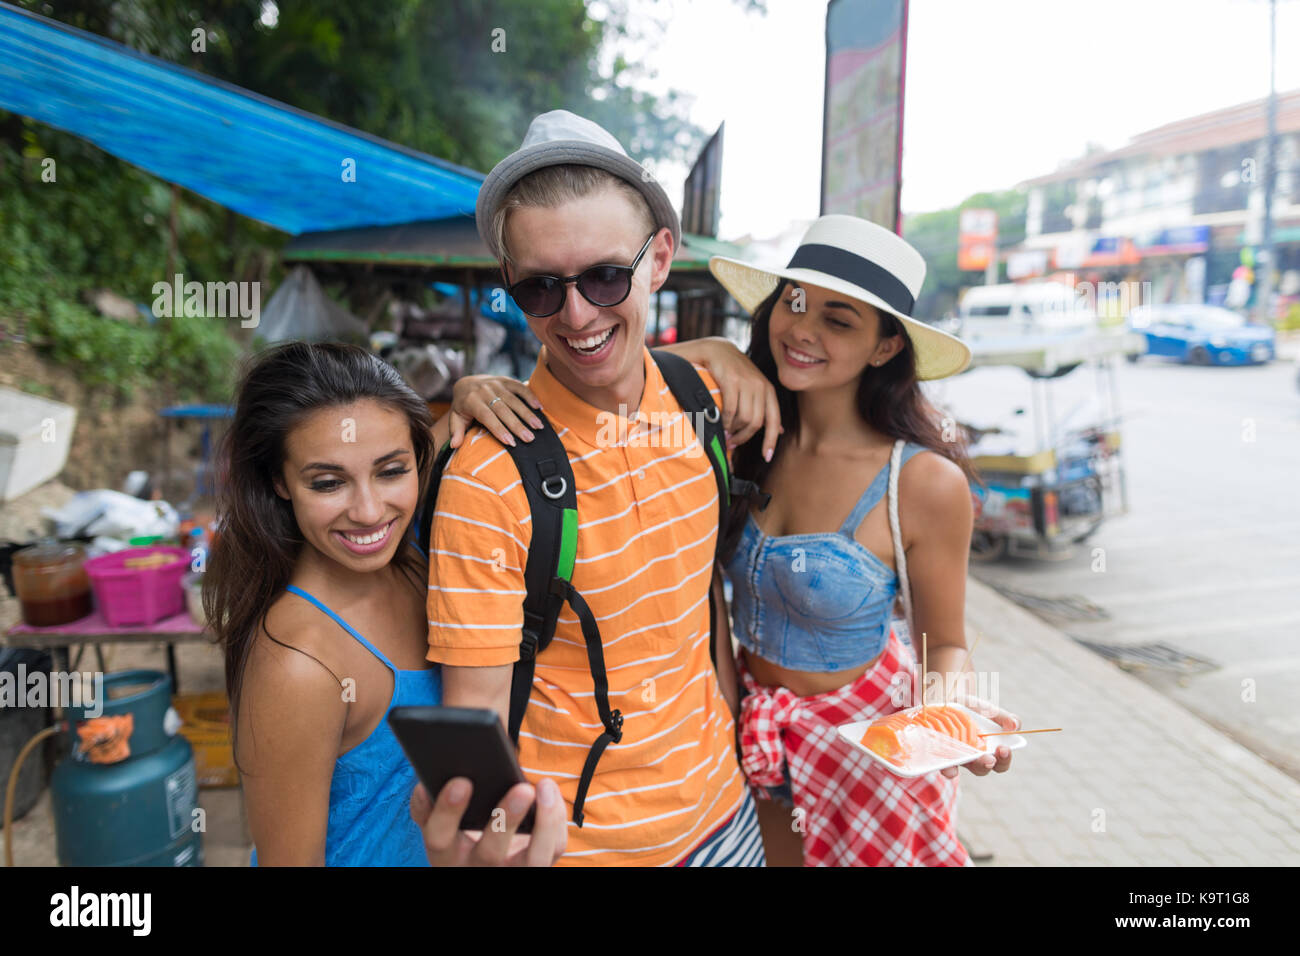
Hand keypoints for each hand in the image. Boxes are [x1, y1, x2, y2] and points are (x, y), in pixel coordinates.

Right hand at [411, 777, 566, 865]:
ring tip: (545, 786)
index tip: (461, 782)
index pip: (438, 837)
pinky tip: (550, 791)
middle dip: (506, 820)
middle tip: (522, 789)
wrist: (483, 864)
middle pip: (490, 853)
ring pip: (533, 859)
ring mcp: (508, 871)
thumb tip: (452, 757)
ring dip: (544, 824)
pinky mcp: (535, 867)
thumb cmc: (460, 827)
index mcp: (445, 852)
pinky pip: (552, 848)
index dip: (447, 812)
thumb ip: (438, 792)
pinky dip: (555, 819)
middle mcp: (475, 867)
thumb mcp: (443, 817)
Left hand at [449, 375, 544, 448]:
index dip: (498, 429)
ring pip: (513, 399)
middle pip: (503, 409)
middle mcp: (484, 390)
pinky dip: (530, 396)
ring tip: (538, 426)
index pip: (487, 416)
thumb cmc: (463, 406)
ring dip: (527, 413)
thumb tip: (454, 445)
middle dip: (517, 425)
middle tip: (529, 438)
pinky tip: (539, 408)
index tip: (511, 442)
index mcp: (471, 401)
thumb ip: (455, 431)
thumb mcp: (456, 418)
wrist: (466, 383)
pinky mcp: (505, 380)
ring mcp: (495, 384)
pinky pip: (519, 387)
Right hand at [694, 338, 782, 460]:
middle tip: (732, 444)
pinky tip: (720, 423)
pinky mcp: (731, 380)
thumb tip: (781, 430)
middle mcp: (760, 386)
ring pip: (743, 418)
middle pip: (756, 422)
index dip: (771, 441)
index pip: (773, 420)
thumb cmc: (735, 373)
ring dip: (733, 430)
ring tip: (725, 434)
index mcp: (768, 390)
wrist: (717, 350)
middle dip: (744, 438)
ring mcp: (746, 382)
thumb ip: (766, 408)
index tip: (766, 457)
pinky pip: (730, 409)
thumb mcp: (755, 388)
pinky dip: (725, 421)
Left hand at [940, 694, 1018, 778]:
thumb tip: (1015, 725)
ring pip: (961, 767)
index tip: (1005, 748)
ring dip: (966, 765)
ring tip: (969, 758)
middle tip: (990, 758)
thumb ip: (1002, 717)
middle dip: (987, 764)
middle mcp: (973, 758)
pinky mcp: (938, 754)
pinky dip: (946, 766)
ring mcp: (956, 756)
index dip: (1005, 759)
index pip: (1001, 762)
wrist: (945, 700)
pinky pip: (942, 764)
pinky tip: (947, 765)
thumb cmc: (971, 708)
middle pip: (983, 768)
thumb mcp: (987, 709)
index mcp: (990, 750)